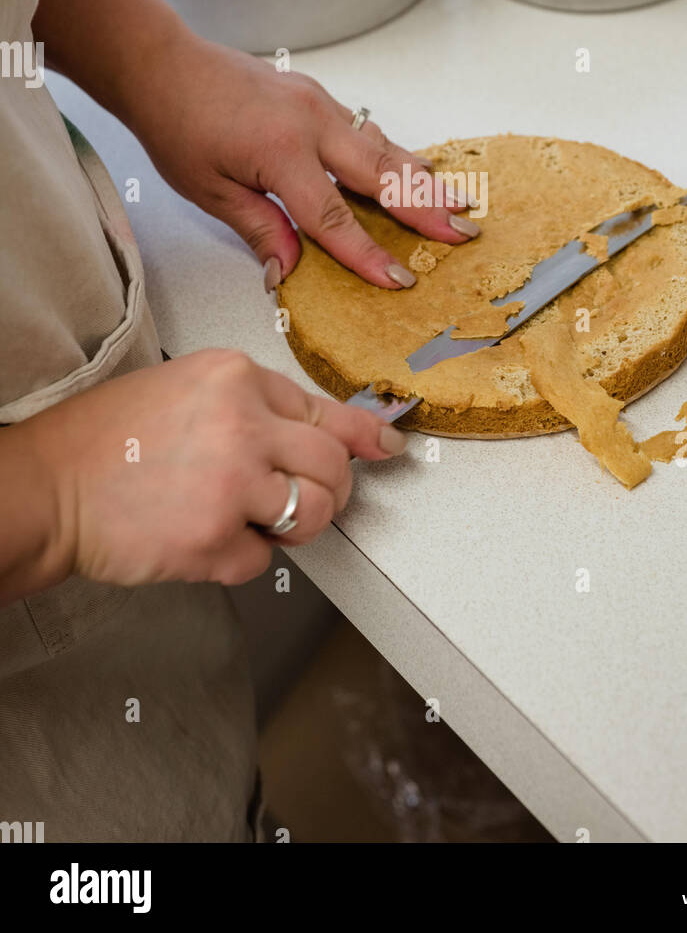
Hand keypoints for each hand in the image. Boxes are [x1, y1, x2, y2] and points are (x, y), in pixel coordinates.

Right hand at [4, 349, 405, 595]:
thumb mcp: (190, 392)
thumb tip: (337, 433)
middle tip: (297, 499)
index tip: (388, 446)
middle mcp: (241, 423)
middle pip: (334, 465)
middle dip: (328, 490)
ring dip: (294, 526)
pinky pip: (263, 559)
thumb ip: (259, 408)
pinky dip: (238, 557)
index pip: (326, 410)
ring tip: (249, 518)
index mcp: (235, 378)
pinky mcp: (215, 538)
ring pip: (315, 513)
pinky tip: (200, 535)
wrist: (48, 486)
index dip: (365, 434)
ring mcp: (231, 483)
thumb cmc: (109, 441)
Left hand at [128, 35, 477, 288]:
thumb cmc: (177, 123)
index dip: (368, 253)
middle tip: (462, 233)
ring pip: (382, 146)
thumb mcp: (209, 190)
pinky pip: (366, 130)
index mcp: (280, 152)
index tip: (400, 278)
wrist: (163, 63)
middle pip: (381, 175)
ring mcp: (317, 103)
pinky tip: (414, 168)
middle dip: (426, 208)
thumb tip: (288, 270)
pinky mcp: (316, 95)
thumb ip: (258, 227)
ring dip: (421, 178)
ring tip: (458, 202)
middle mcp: (310, 122)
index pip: (334, 217)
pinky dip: (395, 153)